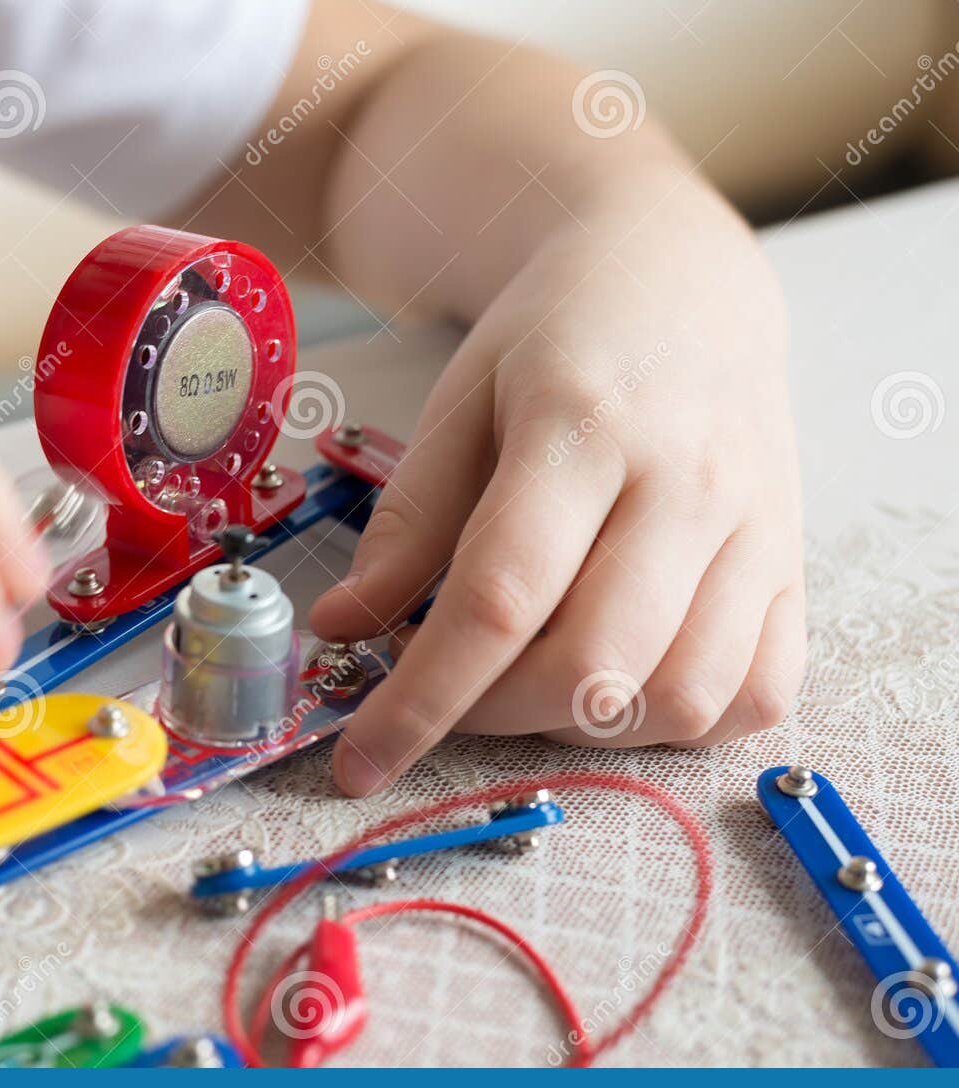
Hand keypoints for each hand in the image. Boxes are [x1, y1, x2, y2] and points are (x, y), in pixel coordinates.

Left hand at [311, 207, 804, 795]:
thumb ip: (408, 522)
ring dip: (584, 726)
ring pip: (682, 696)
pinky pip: (756, 693)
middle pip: (593, 664)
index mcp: (583, 426)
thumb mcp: (457, 404)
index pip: (499, 599)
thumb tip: (343, 628)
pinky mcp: (793, 563)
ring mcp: (756, 527)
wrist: (678, 277)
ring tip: (529, 679)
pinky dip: (677, 722)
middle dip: (494, 717)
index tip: (358, 761)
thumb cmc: (553, 340)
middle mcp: (687, 481)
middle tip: (445, 691)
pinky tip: (616, 684)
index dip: (421, 699)